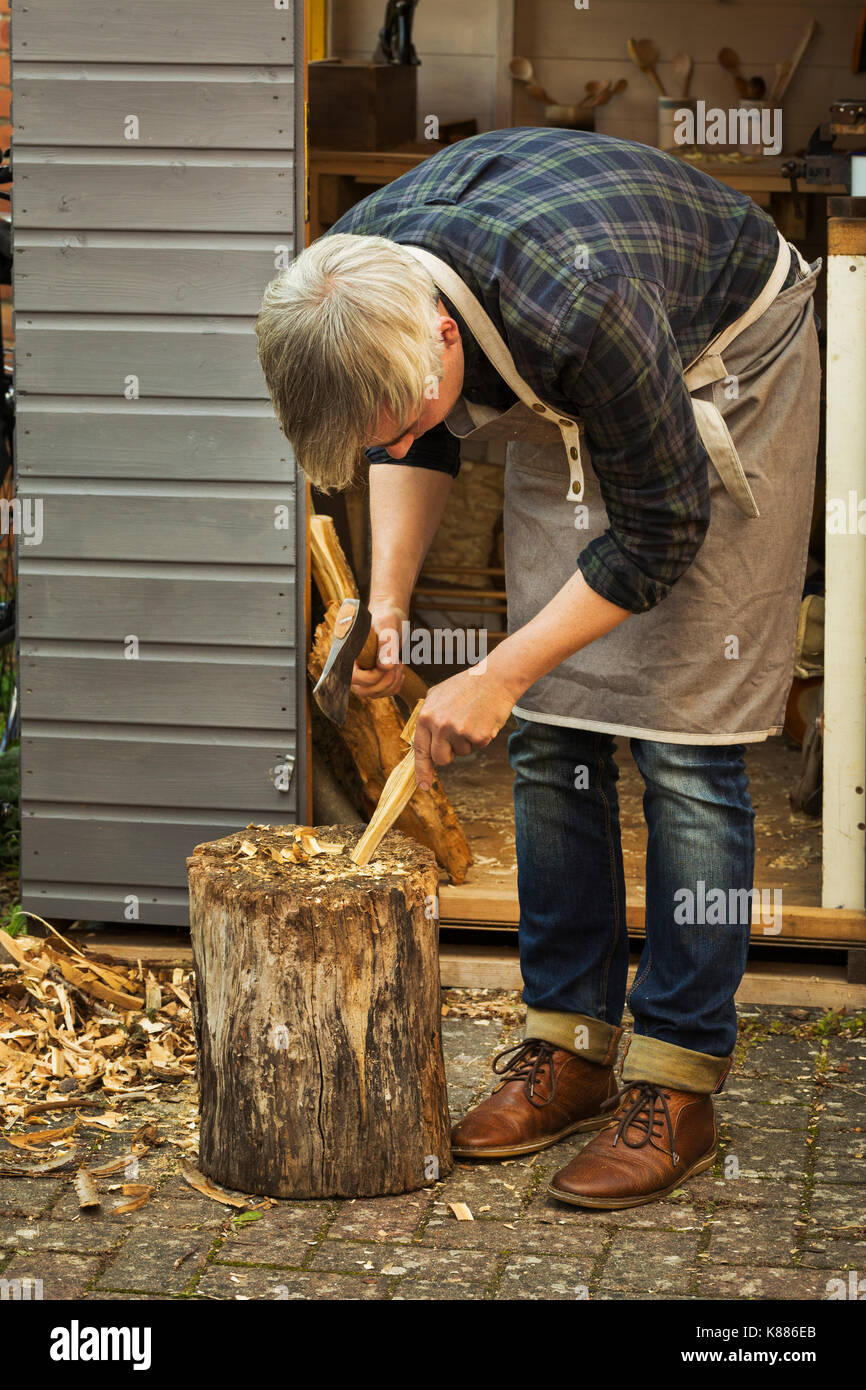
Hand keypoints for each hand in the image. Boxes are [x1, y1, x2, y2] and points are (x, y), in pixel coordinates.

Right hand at [350, 601, 406, 699]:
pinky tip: (400, 672)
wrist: (391, 615)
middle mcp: (352, 665)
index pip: (353, 678)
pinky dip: (394, 687)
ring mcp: (362, 672)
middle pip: (363, 690)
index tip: (388, 663)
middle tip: (398, 664)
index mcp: (348, 652)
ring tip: (400, 664)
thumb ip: (387, 643)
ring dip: (391, 684)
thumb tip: (385, 667)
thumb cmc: (387, 615)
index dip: (372, 677)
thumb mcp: (388, 625)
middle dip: (384, 682)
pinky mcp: (373, 675)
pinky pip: (381, 692)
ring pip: (373, 694)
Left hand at [413, 667, 517, 789]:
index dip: (422, 770)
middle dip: (449, 753)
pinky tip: (482, 719)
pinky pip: (477, 747)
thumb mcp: (438, 695)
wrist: (495, 678)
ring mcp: (458, 731)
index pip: (420, 749)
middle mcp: (439, 725)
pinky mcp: (478, 736)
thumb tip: (422, 739)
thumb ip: (428, 717)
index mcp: (427, 715)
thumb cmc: (466, 686)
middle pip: (440, 758)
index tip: (423, 786)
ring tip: (472, 718)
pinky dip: (481, 737)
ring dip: (467, 741)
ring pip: (461, 753)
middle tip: (459, 733)